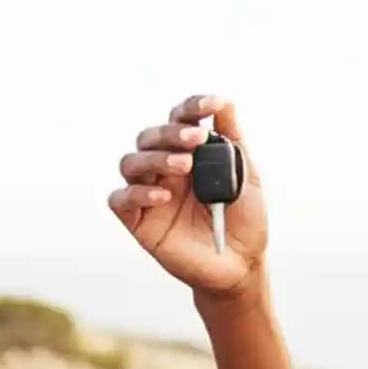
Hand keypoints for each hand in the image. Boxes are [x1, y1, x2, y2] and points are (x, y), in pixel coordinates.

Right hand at [108, 95, 267, 296]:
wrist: (242, 263)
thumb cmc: (244, 219)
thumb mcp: (245, 177)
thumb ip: (232, 142)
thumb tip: (226, 105)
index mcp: (190, 153)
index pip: (180, 120)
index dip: (192, 107)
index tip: (213, 104)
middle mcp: (165, 169)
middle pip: (150, 137)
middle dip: (171, 133)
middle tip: (196, 139)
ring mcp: (150, 193)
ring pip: (131, 163)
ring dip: (155, 158)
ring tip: (184, 166)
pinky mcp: (138, 221)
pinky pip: (121, 199)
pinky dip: (138, 193)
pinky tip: (163, 196)